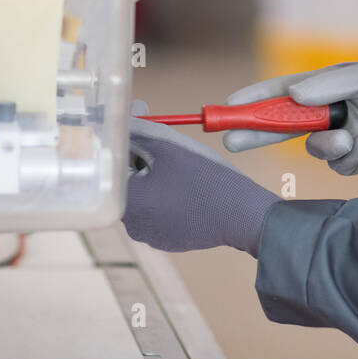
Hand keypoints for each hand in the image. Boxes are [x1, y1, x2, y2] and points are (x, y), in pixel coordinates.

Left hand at [122, 101, 278, 255]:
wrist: (243, 215)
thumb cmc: (206, 179)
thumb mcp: (168, 146)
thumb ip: (136, 130)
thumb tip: (120, 118)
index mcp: (126, 202)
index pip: (115, 162)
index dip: (129, 137)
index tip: (143, 120)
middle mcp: (132, 225)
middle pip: (128, 179)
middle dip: (143, 155)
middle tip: (165, 138)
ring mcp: (151, 236)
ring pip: (145, 194)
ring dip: (156, 174)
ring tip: (180, 163)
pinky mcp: (168, 240)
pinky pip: (160, 211)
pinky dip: (168, 194)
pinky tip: (187, 184)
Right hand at [221, 60, 357, 177]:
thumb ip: (333, 84)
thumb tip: (294, 95)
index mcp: (331, 86)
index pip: (285, 92)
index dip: (257, 99)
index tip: (231, 105)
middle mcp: (332, 111)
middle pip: (285, 124)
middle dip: (258, 132)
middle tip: (231, 140)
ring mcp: (343, 137)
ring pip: (314, 150)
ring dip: (329, 147)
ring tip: (353, 138)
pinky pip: (339, 166)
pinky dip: (352, 157)